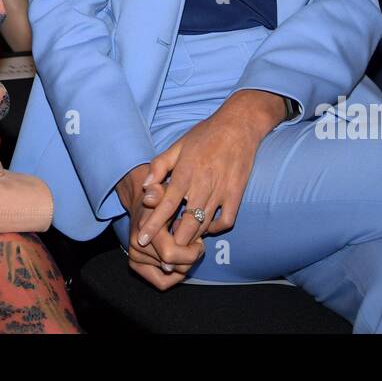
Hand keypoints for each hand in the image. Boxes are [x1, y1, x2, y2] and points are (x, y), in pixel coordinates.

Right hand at [114, 163, 202, 290]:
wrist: (143, 202)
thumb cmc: (161, 196)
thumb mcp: (163, 190)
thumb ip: (158, 192)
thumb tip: (150, 196)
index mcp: (144, 229)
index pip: (171, 254)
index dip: (191, 251)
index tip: (199, 239)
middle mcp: (137, 246)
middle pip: (175, 267)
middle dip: (191, 257)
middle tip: (196, 244)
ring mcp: (135, 257)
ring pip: (171, 275)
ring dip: (184, 264)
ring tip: (186, 248)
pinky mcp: (135, 265)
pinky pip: (161, 282)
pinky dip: (175, 276)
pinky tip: (181, 261)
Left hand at [138, 91, 277, 249]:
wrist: (239, 125)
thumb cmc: (205, 134)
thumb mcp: (177, 145)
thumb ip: (159, 166)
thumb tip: (146, 187)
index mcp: (185, 172)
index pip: (166, 204)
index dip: (153, 224)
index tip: (142, 239)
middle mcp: (203, 184)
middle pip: (186, 223)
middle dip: (173, 242)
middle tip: (163, 255)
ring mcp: (222, 190)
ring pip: (204, 225)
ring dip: (192, 239)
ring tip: (181, 248)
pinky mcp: (237, 193)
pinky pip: (226, 220)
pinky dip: (215, 228)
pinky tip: (206, 228)